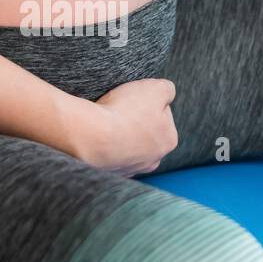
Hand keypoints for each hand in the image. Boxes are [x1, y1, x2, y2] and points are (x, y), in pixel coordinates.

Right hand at [60, 78, 178, 175]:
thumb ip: (167, 89)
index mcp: (169, 140)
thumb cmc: (127, 112)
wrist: (93, 136)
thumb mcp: (155, 89)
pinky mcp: (109, 172)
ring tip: (108, 121)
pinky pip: (110, 154)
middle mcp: (153, 160)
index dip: (148, 101)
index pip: (162, 113)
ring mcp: (130, 168)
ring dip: (120, 133)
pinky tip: (99, 135)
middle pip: (145, 131)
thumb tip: (167, 93)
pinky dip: (106, 145)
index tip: (134, 99)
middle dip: (136, 120)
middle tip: (121, 109)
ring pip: (128, 144)